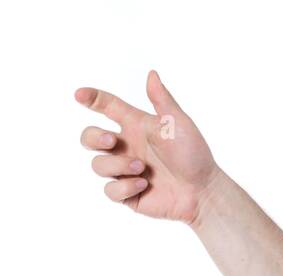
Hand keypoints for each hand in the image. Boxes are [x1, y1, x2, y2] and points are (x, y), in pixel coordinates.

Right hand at [75, 69, 219, 223]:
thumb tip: (151, 74)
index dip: (91, 99)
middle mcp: (126, 148)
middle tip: (111, 140)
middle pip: (89, 138)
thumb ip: (162, 100)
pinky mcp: (128, 194)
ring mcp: (125, 171)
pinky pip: (110, 190)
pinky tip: (143, 184)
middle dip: (93, 137)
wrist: (203, 191)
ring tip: (143, 167)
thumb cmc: (193, 155)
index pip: (106, 107)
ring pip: (98, 165)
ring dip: (118, 164)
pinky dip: (124, 186)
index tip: (80, 95)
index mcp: (135, 126)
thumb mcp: (178, 124)